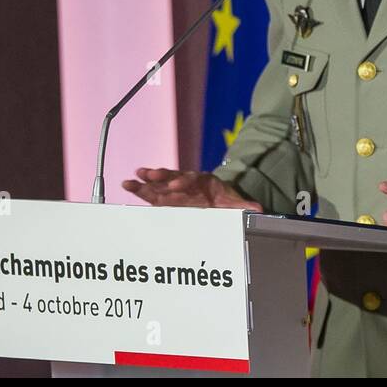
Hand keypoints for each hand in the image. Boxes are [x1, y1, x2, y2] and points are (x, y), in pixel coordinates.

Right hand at [122, 167, 262, 211]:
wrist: (216, 196)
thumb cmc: (223, 199)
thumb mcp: (234, 203)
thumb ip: (244, 207)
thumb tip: (258, 210)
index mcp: (202, 182)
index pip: (191, 180)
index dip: (183, 183)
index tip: (175, 187)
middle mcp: (186, 182)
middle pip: (171, 178)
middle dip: (161, 178)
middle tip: (149, 176)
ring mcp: (174, 188)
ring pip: (159, 183)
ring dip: (146, 181)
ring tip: (132, 179)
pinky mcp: (166, 195)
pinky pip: (152, 191)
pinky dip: (141, 188)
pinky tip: (129, 183)